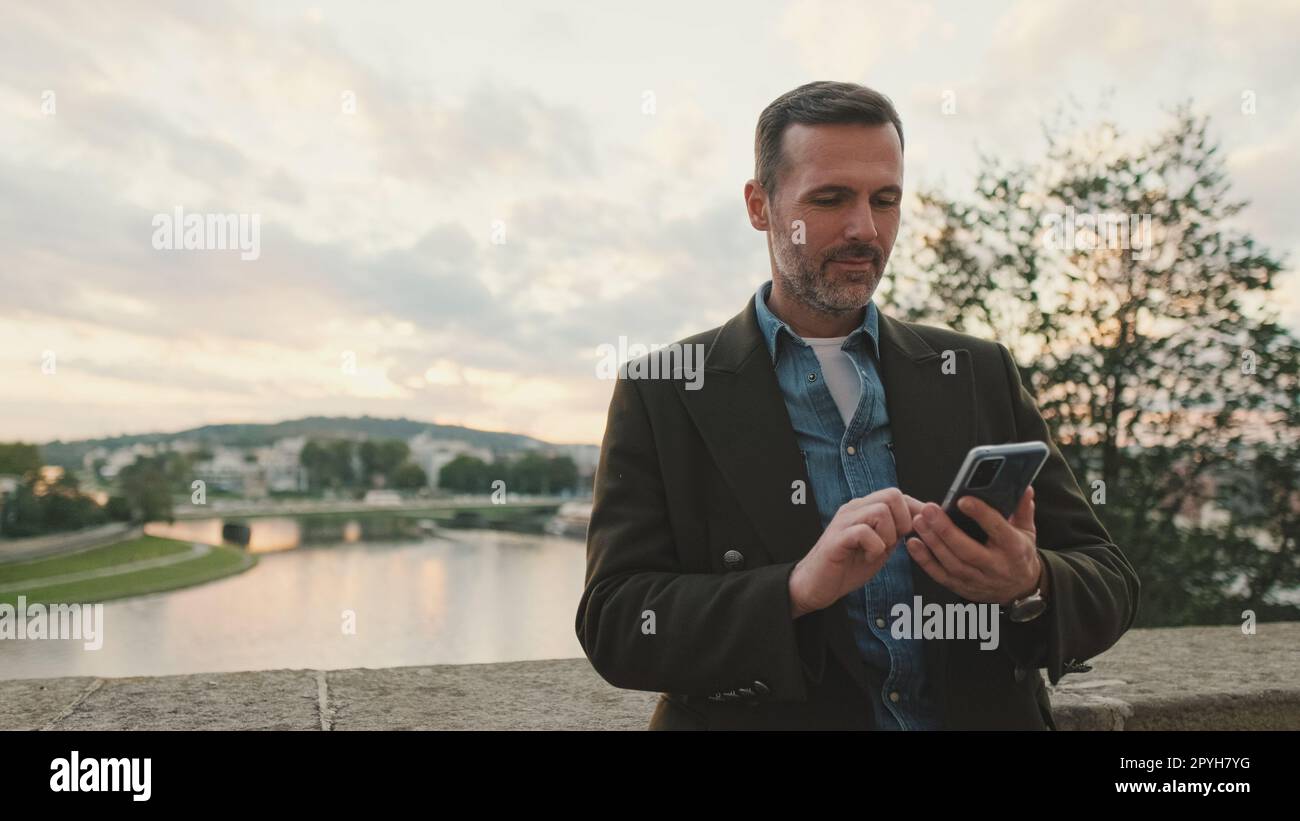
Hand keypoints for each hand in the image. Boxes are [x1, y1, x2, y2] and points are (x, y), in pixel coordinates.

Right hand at [789, 488, 924, 616]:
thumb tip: (920, 522)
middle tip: (894, 542)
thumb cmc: (847, 567)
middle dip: (902, 521)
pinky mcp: (836, 538)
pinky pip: (864, 532)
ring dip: (888, 536)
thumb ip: (895, 533)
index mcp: (864, 509)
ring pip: (881, 511)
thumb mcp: (880, 547)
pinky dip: (874, 547)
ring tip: (878, 551)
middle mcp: (854, 509)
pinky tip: (867, 557)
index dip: (915, 510)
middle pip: (892, 495)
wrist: (816, 585)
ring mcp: (844, 521)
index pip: (897, 495)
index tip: (921, 529)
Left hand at [905, 487, 1041, 605]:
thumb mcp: (1027, 531)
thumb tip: (1024, 488)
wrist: (1019, 590)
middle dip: (946, 530)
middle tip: (929, 510)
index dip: (980, 514)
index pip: (997, 529)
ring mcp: (978, 580)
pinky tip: (913, 544)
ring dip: (933, 542)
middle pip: (967, 550)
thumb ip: (1023, 509)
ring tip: (919, 522)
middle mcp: (996, 567)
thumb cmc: (1019, 554)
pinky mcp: (962, 587)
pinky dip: (925, 560)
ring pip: (952, 563)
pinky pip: (940, 575)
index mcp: (1014, 549)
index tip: (963, 500)